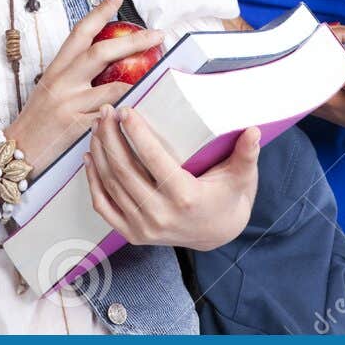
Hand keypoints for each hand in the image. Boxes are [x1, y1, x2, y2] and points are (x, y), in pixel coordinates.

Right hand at [8, 0, 166, 172]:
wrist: (16, 151)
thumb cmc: (36, 121)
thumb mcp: (50, 90)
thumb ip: (74, 76)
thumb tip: (107, 63)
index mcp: (56, 68)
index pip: (80, 32)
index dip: (100, 11)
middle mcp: (62, 81)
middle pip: (100, 52)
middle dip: (133, 41)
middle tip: (157, 33)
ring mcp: (69, 104)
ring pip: (112, 88)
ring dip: (139, 81)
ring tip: (161, 74)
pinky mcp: (76, 127)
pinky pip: (109, 117)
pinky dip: (127, 113)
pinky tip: (144, 110)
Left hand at [85, 107, 259, 251]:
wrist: (217, 234)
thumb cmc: (229, 198)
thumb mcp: (242, 177)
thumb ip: (246, 154)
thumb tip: (254, 130)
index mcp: (185, 198)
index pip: (154, 161)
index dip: (136, 134)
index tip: (125, 110)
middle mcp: (160, 215)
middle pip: (125, 170)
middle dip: (110, 136)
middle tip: (105, 111)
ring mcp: (143, 227)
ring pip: (110, 185)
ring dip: (100, 152)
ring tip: (97, 126)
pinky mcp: (132, 234)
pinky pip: (103, 206)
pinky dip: (93, 181)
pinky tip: (91, 157)